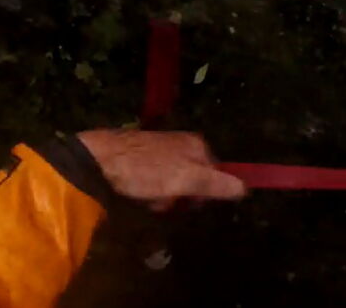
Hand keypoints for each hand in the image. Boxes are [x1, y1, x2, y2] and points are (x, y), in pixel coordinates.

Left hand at [77, 130, 245, 210]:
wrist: (99, 160)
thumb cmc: (146, 170)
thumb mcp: (186, 180)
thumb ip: (216, 184)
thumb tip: (246, 188)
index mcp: (197, 145)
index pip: (216, 173)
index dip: (206, 192)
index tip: (191, 203)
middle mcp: (182, 143)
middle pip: (195, 178)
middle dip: (182, 195)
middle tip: (165, 202)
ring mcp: (161, 148)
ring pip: (174, 181)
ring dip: (165, 196)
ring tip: (149, 199)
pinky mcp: (142, 156)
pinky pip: (156, 179)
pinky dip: (150, 190)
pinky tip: (138, 193)